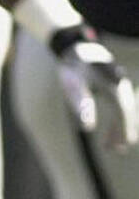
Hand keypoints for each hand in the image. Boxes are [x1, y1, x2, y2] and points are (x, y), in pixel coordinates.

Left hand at [54, 28, 138, 151]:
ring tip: (111, 147)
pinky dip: (116, 120)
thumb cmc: (73, 67)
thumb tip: (88, 127)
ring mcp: (119, 85)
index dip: (123, 130)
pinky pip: (118, 106)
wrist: (76, 48)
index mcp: (114, 86)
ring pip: (123, 110)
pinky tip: (107, 135)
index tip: (123, 146)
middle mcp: (121, 85)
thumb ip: (81, 104)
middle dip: (123, 131)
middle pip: (125, 112)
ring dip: (119, 128)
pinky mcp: (114, 86)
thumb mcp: (73, 85)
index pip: (123, 112)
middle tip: (119, 150)